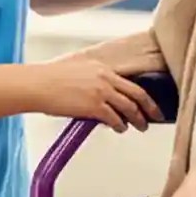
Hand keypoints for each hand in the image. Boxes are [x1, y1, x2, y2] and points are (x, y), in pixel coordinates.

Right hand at [32, 56, 163, 131]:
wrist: (39, 84)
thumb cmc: (51, 79)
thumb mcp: (77, 71)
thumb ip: (93, 80)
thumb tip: (102, 95)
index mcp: (102, 68)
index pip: (130, 81)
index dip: (143, 93)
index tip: (150, 101)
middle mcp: (105, 78)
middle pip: (136, 94)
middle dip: (149, 107)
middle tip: (156, 116)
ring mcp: (101, 91)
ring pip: (129, 108)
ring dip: (137, 119)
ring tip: (141, 126)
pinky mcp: (94, 105)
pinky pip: (115, 118)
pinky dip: (120, 125)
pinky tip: (121, 129)